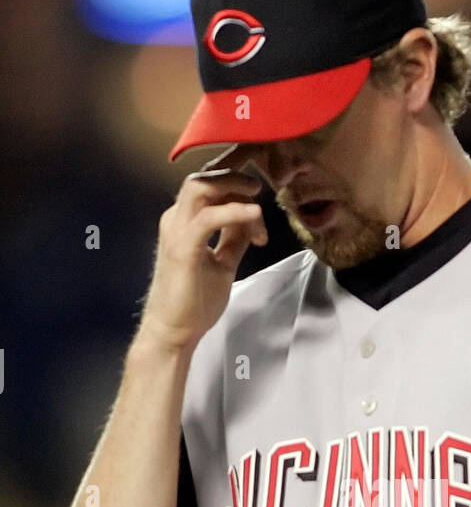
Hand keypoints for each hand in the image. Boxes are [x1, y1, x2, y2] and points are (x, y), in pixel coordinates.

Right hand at [139, 164, 267, 350]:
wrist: (174, 332)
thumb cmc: (194, 302)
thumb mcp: (223, 264)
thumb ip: (233, 239)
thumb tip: (250, 220)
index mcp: (184, 222)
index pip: (207, 185)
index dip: (233, 179)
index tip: (259, 193)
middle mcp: (177, 220)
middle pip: (203, 178)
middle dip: (234, 174)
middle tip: (260, 186)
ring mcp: (177, 231)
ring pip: (201, 186)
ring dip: (232, 186)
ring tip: (257, 197)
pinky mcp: (183, 248)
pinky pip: (209, 217)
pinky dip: (234, 212)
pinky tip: (255, 216)